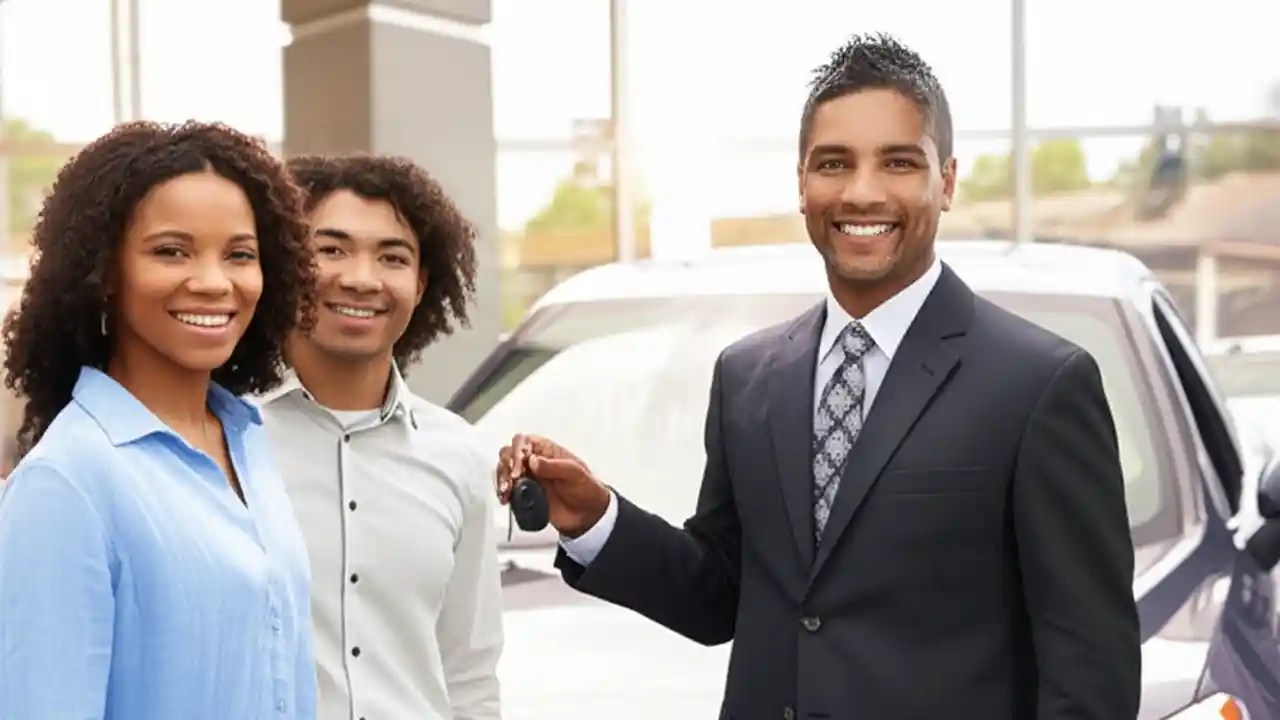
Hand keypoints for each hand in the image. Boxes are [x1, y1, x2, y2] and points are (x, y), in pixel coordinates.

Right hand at [496, 434, 610, 537]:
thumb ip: (554, 466)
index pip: (522, 442)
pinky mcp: (523, 493)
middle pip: (508, 454)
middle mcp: (534, 461)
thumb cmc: (586, 490)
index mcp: (546, 450)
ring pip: (504, 470)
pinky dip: (503, 492)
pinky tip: (506, 499)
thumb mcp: (575, 474)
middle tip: (512, 480)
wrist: (587, 516)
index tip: (519, 468)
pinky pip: (507, 488)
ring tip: (506, 492)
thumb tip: (534, 460)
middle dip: (506, 466)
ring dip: (502, 479)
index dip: (517, 452)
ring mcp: (527, 477)